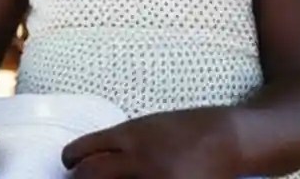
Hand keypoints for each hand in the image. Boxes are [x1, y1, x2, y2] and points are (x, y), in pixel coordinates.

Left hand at [62, 110, 238, 178]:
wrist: (230, 139)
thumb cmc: (188, 129)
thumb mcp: (149, 126)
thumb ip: (122, 143)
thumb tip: (91, 161)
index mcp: (132, 134)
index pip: (86, 150)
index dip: (71, 158)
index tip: (68, 163)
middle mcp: (139, 158)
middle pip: (90, 175)